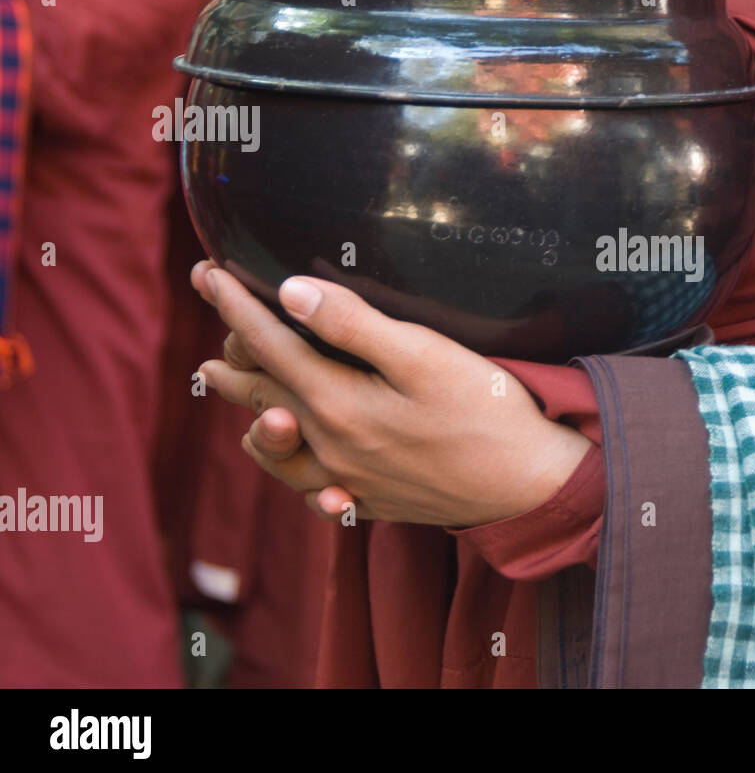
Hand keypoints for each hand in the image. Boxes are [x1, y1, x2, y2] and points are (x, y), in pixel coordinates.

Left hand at [190, 260, 592, 526]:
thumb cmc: (488, 410)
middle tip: (213, 330)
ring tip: (233, 394)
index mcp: (338, 403)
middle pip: (262, 396)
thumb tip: (291, 291)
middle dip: (233, 357)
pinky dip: (292, 471)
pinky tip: (299, 467)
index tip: (206, 271)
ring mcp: (352, 480)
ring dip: (250, 416)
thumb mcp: (426, 355)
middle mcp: (332, 446)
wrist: (530, 484)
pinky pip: (314, 490)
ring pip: (278, 452)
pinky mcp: (378, 500)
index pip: (267, 345)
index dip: (234, 306)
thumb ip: (355, 324)